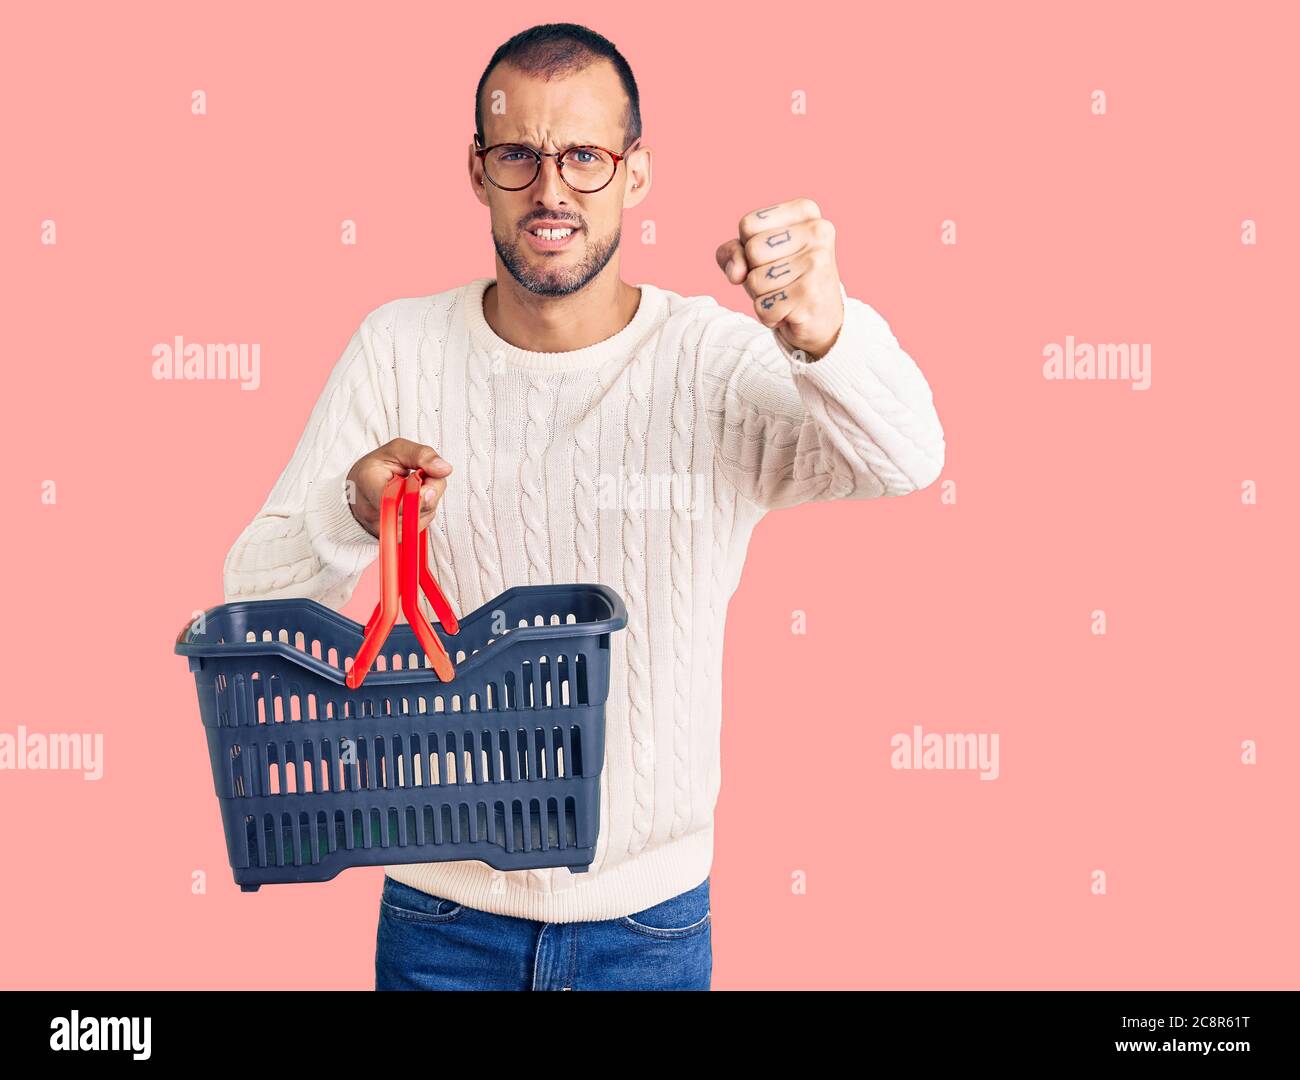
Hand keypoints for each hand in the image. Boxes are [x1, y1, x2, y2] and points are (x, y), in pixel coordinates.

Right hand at [346, 438, 452, 538]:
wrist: (357, 490)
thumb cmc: (376, 468)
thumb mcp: (397, 450)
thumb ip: (422, 455)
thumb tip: (445, 469)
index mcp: (370, 485)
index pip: (400, 503)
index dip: (420, 495)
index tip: (425, 483)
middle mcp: (374, 514)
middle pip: (419, 510)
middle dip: (430, 490)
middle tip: (420, 476)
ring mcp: (384, 530)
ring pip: (424, 517)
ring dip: (428, 499)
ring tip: (412, 487)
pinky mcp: (394, 538)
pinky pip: (422, 525)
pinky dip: (423, 510)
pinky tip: (411, 500)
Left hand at [715, 198, 844, 358]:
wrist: (821, 320)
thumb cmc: (785, 280)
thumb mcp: (754, 257)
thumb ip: (733, 252)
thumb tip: (736, 272)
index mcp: (806, 211)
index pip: (748, 224)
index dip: (748, 248)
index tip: (772, 257)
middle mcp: (817, 230)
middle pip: (752, 251)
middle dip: (754, 273)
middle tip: (781, 280)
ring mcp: (817, 262)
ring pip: (755, 281)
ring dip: (761, 297)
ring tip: (786, 295)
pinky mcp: (811, 294)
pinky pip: (763, 307)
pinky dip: (769, 316)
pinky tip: (791, 312)